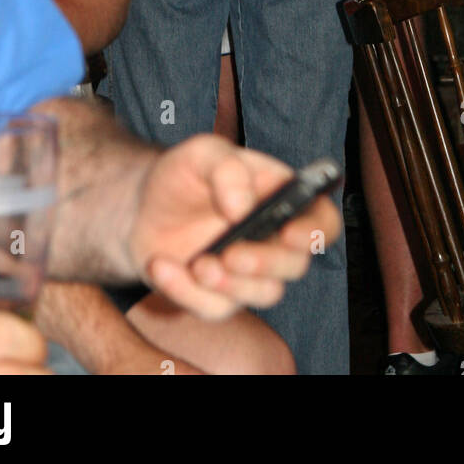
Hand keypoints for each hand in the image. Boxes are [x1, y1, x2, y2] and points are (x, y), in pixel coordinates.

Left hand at [128, 135, 341, 320]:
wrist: (141, 207)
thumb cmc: (183, 174)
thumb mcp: (201, 154)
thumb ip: (226, 169)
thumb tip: (243, 207)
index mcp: (282, 198)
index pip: (321, 219)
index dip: (316, 231)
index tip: (290, 234)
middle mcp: (274, 239)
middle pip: (296, 265)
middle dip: (266, 263)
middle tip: (231, 254)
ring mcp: (250, 272)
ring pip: (265, 294)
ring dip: (230, 283)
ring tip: (196, 262)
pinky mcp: (220, 297)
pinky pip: (217, 309)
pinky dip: (186, 292)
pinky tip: (161, 266)